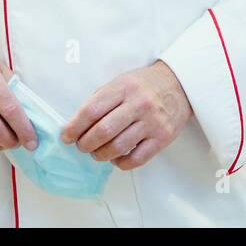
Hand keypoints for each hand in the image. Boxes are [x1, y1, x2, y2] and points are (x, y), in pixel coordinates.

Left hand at [61, 61, 191, 169]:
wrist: (179, 84)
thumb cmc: (143, 84)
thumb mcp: (120, 81)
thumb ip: (101, 100)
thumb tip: (77, 124)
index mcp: (123, 88)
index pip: (92, 110)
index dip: (75, 126)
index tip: (66, 136)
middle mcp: (138, 104)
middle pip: (103, 131)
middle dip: (85, 143)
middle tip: (81, 146)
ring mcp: (152, 122)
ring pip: (118, 147)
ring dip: (100, 155)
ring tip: (96, 153)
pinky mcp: (162, 138)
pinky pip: (136, 159)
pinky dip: (120, 163)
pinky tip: (115, 158)